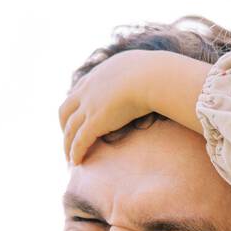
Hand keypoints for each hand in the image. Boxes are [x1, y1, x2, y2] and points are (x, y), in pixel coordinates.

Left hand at [59, 49, 210, 163]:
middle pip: (65, 110)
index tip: (79, 119)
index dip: (76, 107)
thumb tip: (164, 80)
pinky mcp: (94, 122)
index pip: (79, 91)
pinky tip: (76, 163)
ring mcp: (89, 105)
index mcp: (100, 74)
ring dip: (68, 145)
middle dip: (65, 126)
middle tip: (70, 140)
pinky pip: (79, 141)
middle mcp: (88, 88)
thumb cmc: (160, 72)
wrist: (156, 76)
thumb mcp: (147, 67)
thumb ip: (146, 75)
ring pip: (69, 129)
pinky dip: (75, 152)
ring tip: (70, 159)